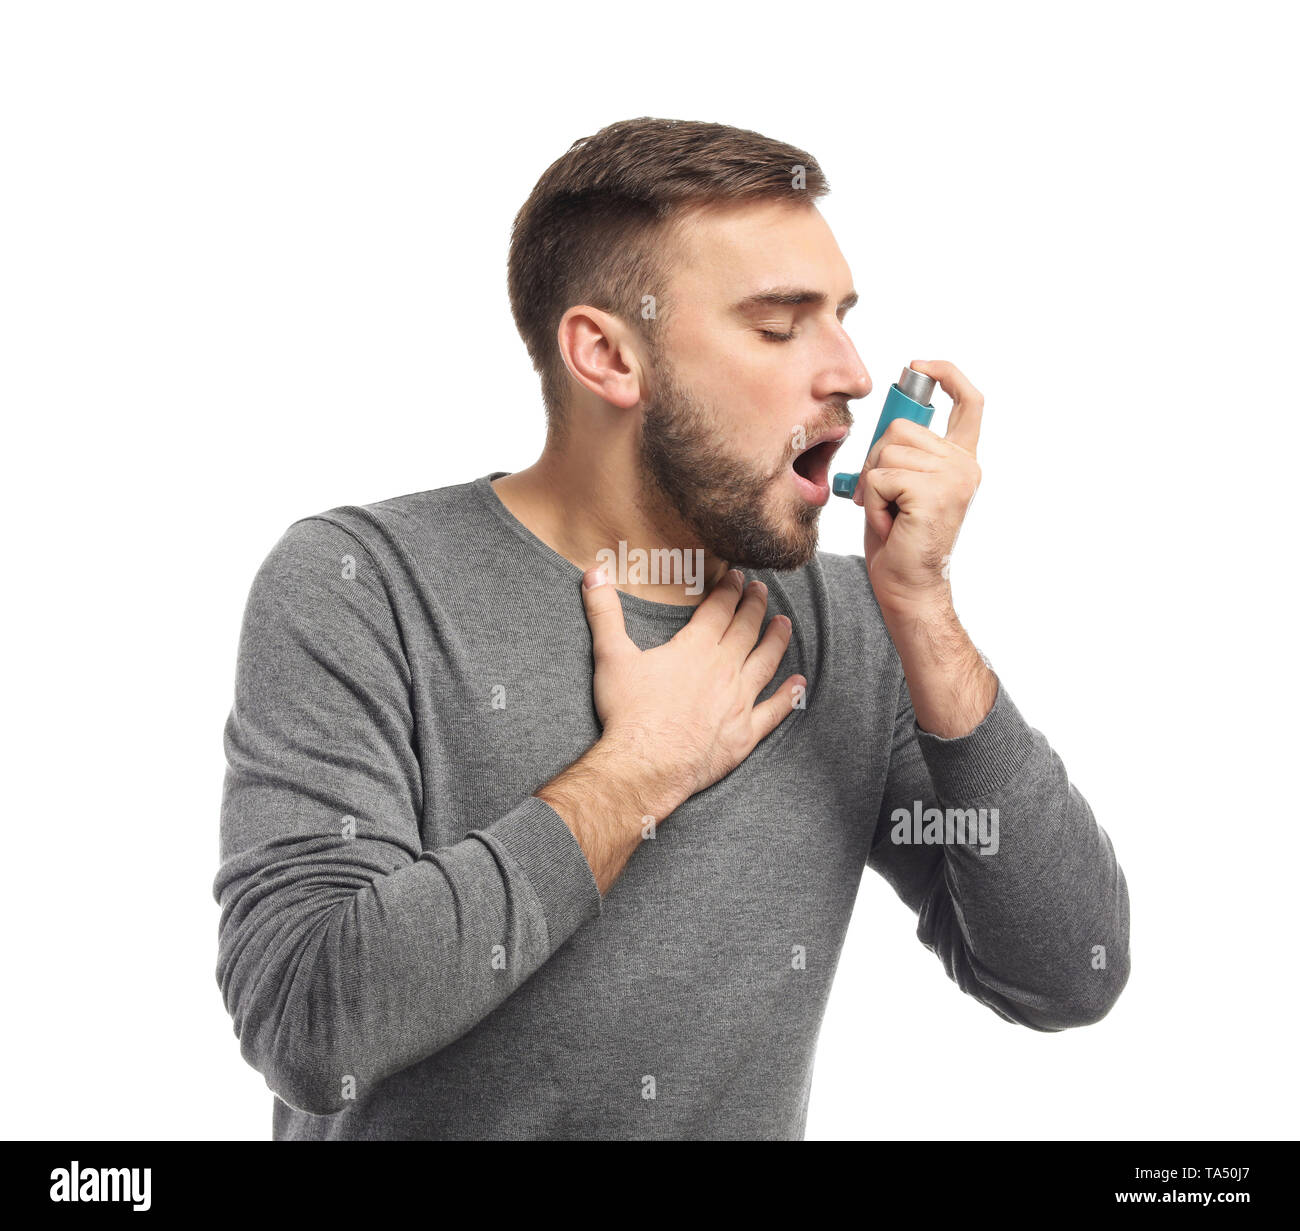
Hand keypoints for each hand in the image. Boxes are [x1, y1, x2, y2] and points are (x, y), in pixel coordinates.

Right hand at [580, 566, 803, 808]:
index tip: (739, 578)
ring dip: (776, 640)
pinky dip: (787, 696)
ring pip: (765, 662)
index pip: (719, 609)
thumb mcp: (610, 656)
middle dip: (755, 607)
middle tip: (762, 591)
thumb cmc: (629, 713)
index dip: (730, 590)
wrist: (646, 765)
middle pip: (746, 630)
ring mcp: (738, 702)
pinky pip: (773, 711)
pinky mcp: (744, 733)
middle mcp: (724, 669)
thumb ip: (604, 612)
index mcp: (696, 648)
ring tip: (784, 624)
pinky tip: (799, 683)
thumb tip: (594, 572)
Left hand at [851, 358, 983, 617]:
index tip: (918, 365)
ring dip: (874, 485)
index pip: (968, 402)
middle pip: (901, 426)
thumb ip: (903, 451)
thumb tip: (888, 422)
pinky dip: (872, 501)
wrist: (907, 585)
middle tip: (885, 499)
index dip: (946, 374)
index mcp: (960, 459)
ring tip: (890, 513)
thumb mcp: (902, 484)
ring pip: (887, 451)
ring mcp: (953, 478)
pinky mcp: (933, 493)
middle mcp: (964, 465)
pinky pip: (881, 476)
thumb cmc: (899, 540)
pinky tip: (890, 523)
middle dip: (877, 459)